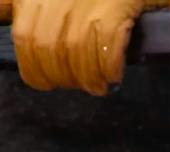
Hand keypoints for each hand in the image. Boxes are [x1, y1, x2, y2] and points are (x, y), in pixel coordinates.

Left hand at [9, 0, 169, 96]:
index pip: (25, 39)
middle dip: (65, 78)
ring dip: (90, 78)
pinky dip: (110, 67)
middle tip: (80, 84)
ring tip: (99, 84)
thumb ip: (12, 4)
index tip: (50, 83)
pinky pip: (107, 45)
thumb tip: (2, 15)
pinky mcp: (118, 4)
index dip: (36, 70)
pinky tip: (115, 74)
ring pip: (77, 51)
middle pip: (49, 50)